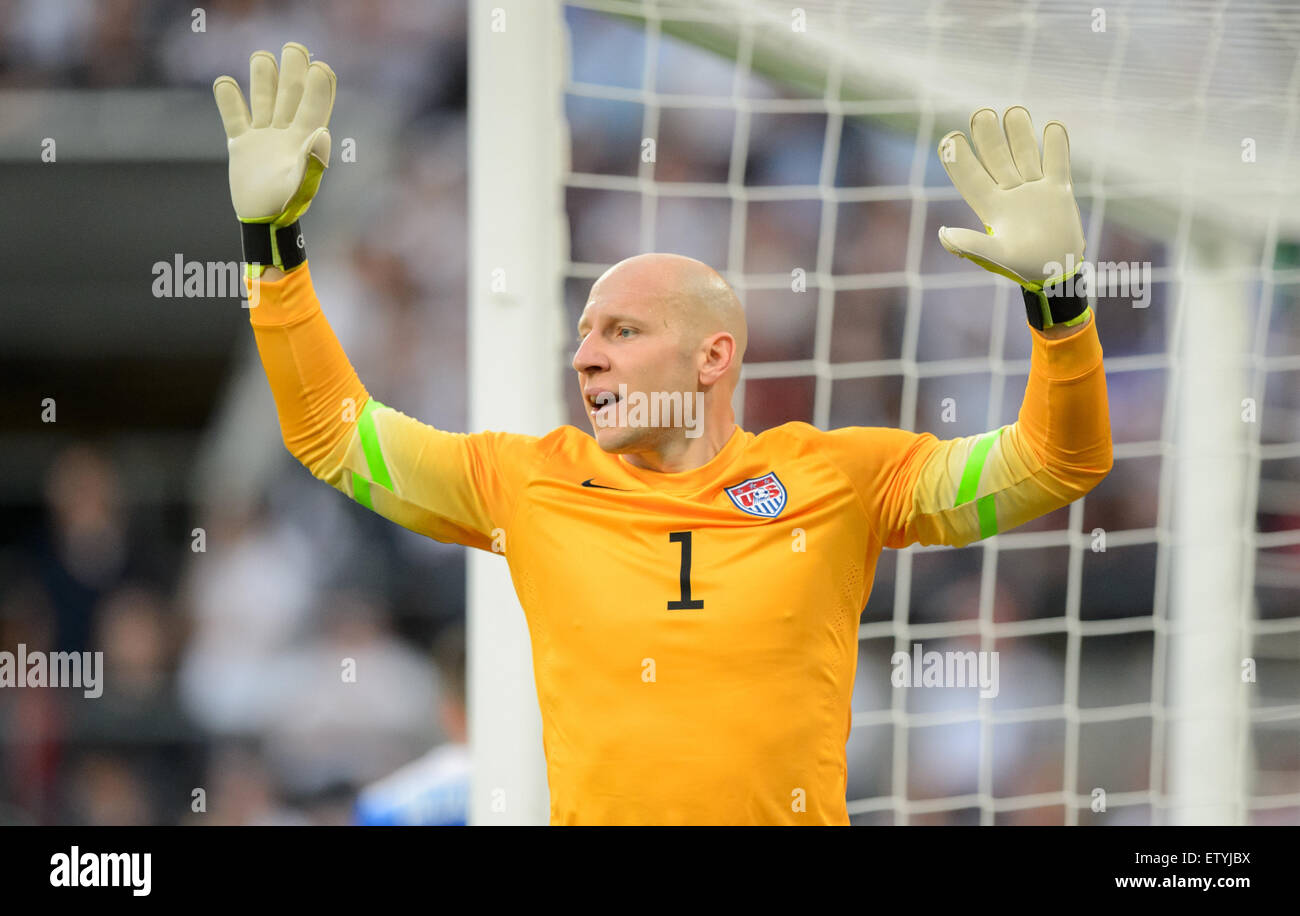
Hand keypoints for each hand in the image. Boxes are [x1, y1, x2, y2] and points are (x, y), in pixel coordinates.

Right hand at [213, 42, 335, 225]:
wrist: (262, 222)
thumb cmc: (285, 206)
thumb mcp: (300, 185)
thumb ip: (311, 160)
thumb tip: (322, 133)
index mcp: (305, 140)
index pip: (314, 106)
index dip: (318, 87)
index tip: (320, 67)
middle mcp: (285, 133)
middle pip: (289, 95)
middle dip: (293, 71)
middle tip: (295, 47)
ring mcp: (263, 136)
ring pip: (263, 99)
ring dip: (263, 78)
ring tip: (262, 57)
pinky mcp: (241, 144)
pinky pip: (234, 116)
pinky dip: (229, 100)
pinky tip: (226, 83)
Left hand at [937, 107, 1084, 289]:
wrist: (1056, 273)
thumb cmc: (1022, 268)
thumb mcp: (996, 257)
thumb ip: (971, 246)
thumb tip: (944, 233)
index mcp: (991, 207)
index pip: (970, 177)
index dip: (958, 160)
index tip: (948, 139)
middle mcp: (1010, 193)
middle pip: (996, 157)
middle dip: (988, 136)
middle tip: (980, 114)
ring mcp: (1034, 189)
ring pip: (1025, 152)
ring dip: (1020, 132)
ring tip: (1012, 111)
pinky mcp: (1058, 190)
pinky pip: (1057, 162)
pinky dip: (1057, 145)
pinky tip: (1053, 126)